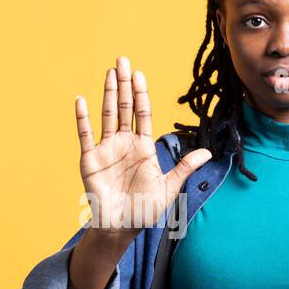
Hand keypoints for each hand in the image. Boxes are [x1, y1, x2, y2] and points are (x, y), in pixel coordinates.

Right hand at [75, 55, 212, 238]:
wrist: (121, 228)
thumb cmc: (144, 210)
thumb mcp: (168, 188)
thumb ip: (184, 167)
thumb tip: (207, 153)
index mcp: (143, 147)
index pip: (142, 114)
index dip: (140, 94)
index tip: (139, 75)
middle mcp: (124, 144)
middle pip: (124, 107)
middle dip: (123, 84)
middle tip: (122, 60)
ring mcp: (106, 150)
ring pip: (107, 115)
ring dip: (107, 93)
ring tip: (109, 72)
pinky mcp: (90, 160)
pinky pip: (85, 135)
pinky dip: (82, 118)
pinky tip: (82, 100)